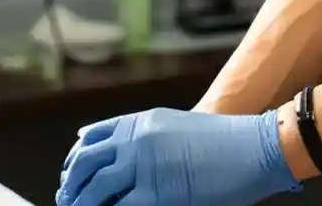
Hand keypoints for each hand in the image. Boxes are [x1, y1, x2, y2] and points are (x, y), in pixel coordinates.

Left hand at [57, 108, 300, 205]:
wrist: (255, 147)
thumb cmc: (225, 141)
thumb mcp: (179, 127)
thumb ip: (149, 135)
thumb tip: (125, 148)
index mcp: (142, 122)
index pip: (92, 137)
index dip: (75, 159)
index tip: (69, 174)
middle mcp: (137, 140)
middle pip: (86, 162)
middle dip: (71, 184)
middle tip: (66, 200)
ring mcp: (146, 166)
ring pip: (95, 189)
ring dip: (81, 203)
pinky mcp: (158, 194)